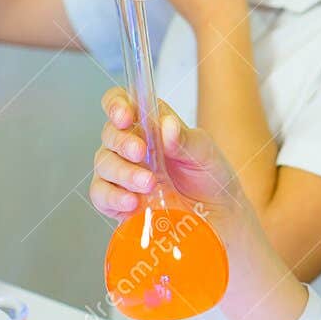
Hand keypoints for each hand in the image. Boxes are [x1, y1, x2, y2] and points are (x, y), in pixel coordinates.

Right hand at [90, 89, 244, 230]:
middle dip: (122, 142)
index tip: (125, 116)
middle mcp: (131, 146)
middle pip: (109, 134)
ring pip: (103, 164)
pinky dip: (113, 197)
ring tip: (149, 184)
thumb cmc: (211, 178)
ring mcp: (122, 174)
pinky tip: (132, 202)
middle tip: (141, 152)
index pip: (121, 103)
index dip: (116, 104)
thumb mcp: (206, 153)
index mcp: (150, 125)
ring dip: (123, 172)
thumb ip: (186, 139)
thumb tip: (167, 125)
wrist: (220, 216)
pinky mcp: (118, 202)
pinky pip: (101, 196)